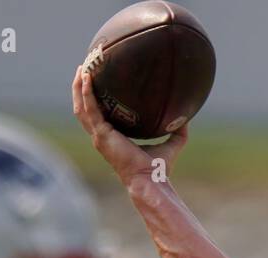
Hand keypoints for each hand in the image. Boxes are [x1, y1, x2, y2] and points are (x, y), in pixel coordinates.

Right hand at [71, 65, 187, 185]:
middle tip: (84, 67)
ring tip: (82, 67)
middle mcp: (102, 136)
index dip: (94, 99)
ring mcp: (99, 136)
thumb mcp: (171, 144)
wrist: (151, 180)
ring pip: (81, 107)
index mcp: (113, 138)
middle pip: (84, 108)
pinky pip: (90, 109)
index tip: (96, 80)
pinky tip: (86, 77)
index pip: (98, 115)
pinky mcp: (101, 134)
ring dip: (78, 87)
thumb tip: (188, 117)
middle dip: (80, 88)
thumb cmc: (158, 168)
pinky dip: (86, 93)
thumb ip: (178, 130)